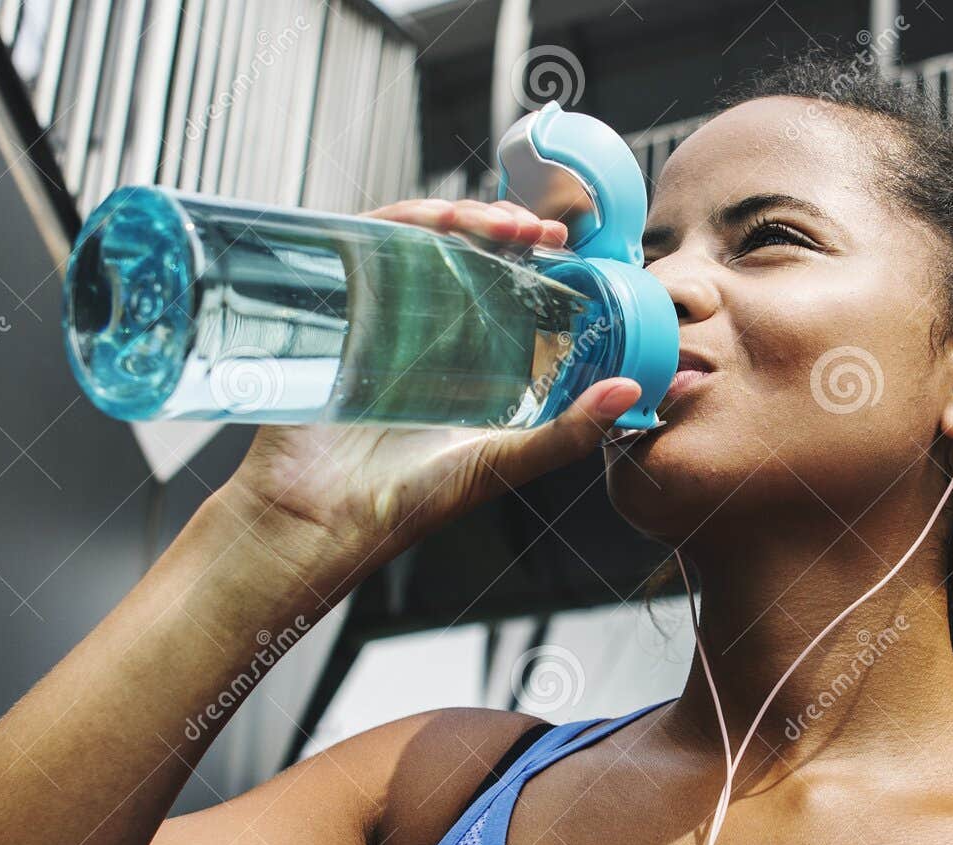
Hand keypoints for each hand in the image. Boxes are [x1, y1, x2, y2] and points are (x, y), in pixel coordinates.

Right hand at [220, 198, 640, 574]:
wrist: (321, 519)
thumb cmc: (407, 501)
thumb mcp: (501, 463)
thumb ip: (566, 433)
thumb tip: (631, 392)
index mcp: (468, 358)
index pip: (505, 287)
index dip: (538, 260)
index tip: (570, 248)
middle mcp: (424, 328)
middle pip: (467, 252)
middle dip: (506, 228)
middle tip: (542, 230)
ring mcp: (380, 312)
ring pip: (423, 239)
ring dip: (465, 217)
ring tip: (504, 224)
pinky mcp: (339, 306)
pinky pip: (369, 244)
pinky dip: (404, 221)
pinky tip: (439, 222)